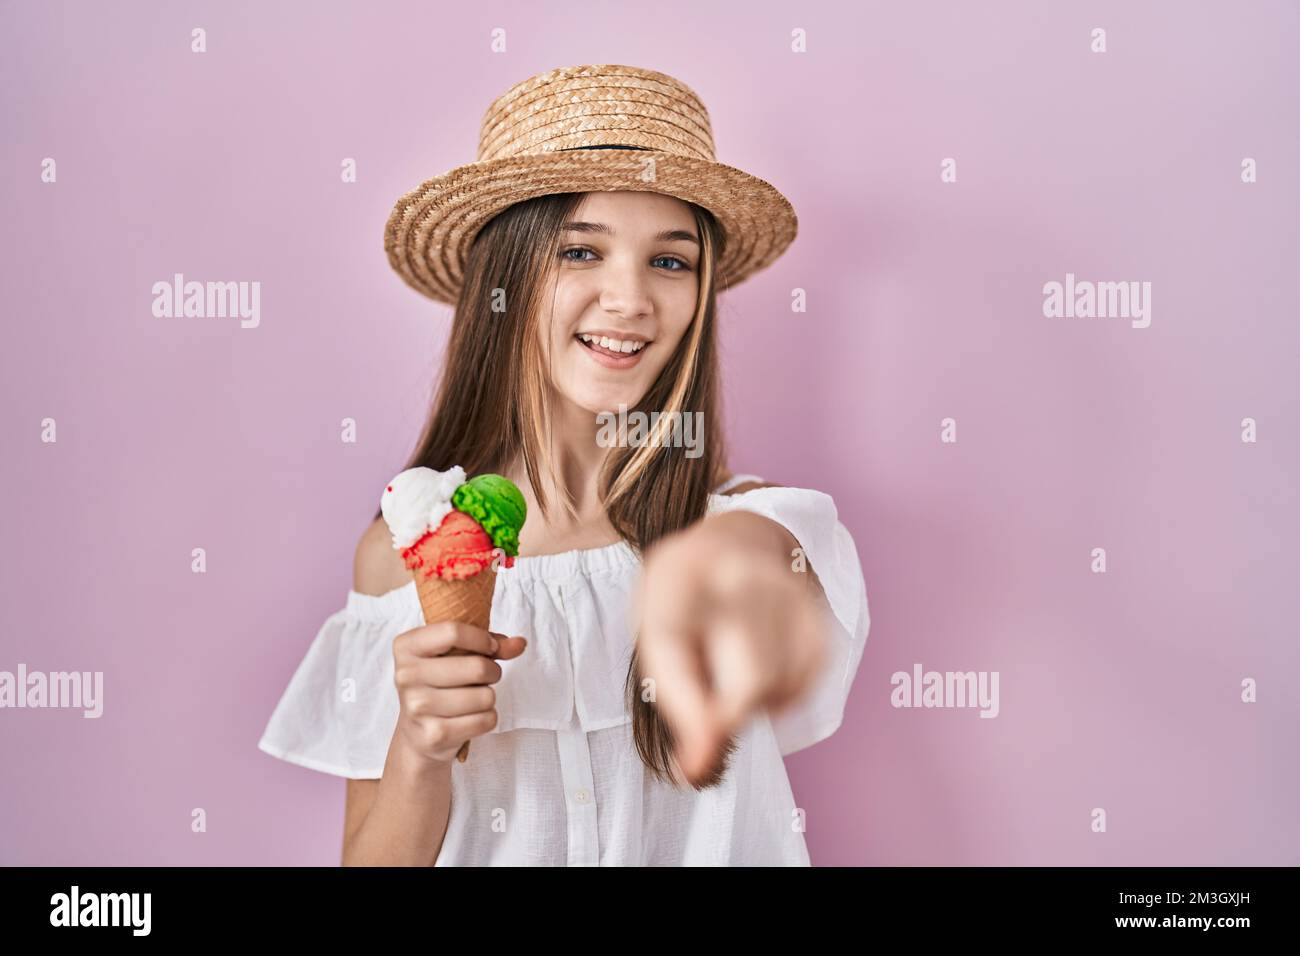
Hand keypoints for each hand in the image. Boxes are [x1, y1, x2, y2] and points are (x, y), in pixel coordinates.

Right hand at [392, 621, 527, 763]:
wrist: (418, 733)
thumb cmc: (441, 683)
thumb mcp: (457, 654)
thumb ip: (490, 644)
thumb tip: (520, 643)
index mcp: (407, 647)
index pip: (452, 631)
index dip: (482, 639)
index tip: (490, 648)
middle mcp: (405, 676)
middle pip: (477, 667)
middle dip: (493, 671)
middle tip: (487, 676)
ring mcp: (417, 707)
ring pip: (485, 696)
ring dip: (489, 697)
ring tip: (473, 698)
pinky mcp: (434, 735)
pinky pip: (485, 720)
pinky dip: (487, 718)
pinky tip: (471, 717)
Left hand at [633, 512, 827, 785]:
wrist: (733, 541)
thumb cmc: (685, 604)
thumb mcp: (658, 640)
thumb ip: (679, 704)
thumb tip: (699, 770)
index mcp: (678, 578)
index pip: (686, 655)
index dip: (696, 718)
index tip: (697, 765)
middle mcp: (735, 575)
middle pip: (752, 680)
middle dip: (734, 714)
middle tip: (716, 713)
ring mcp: (783, 587)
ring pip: (783, 685)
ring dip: (760, 703)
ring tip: (735, 675)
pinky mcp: (815, 605)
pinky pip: (810, 677)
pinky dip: (788, 692)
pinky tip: (768, 670)